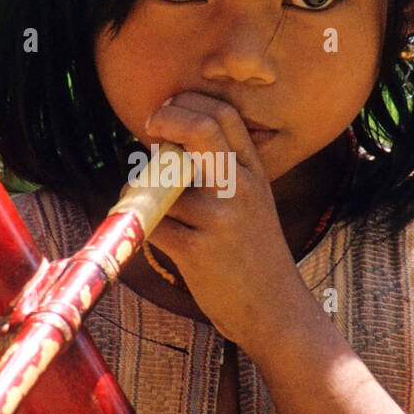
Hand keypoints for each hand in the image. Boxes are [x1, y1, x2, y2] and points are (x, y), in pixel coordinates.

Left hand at [142, 92, 301, 346]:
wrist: (274, 311)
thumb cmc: (254, 257)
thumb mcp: (253, 205)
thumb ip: (222, 174)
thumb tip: (165, 147)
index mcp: (254, 173)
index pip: (224, 115)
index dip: (189, 103)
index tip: (167, 112)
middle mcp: (241, 188)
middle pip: (199, 128)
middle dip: (166, 118)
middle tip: (150, 127)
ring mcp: (220, 218)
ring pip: (163, 180)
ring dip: (141, 184)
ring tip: (141, 198)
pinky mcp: (197, 250)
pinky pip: (152, 223)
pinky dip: (139, 222)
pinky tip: (144, 229)